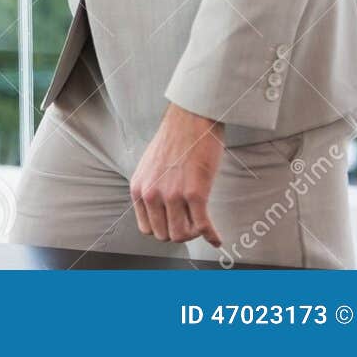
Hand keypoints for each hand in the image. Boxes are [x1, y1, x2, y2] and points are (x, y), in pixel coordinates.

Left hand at [129, 103, 223, 246]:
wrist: (190, 118)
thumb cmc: (175, 140)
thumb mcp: (150, 167)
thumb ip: (151, 189)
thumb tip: (162, 214)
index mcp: (138, 188)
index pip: (147, 229)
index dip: (164, 229)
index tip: (176, 224)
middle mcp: (151, 194)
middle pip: (164, 235)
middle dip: (180, 233)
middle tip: (193, 223)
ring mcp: (172, 194)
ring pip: (181, 235)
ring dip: (195, 234)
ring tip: (203, 224)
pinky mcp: (194, 192)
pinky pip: (202, 226)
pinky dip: (211, 235)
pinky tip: (217, 238)